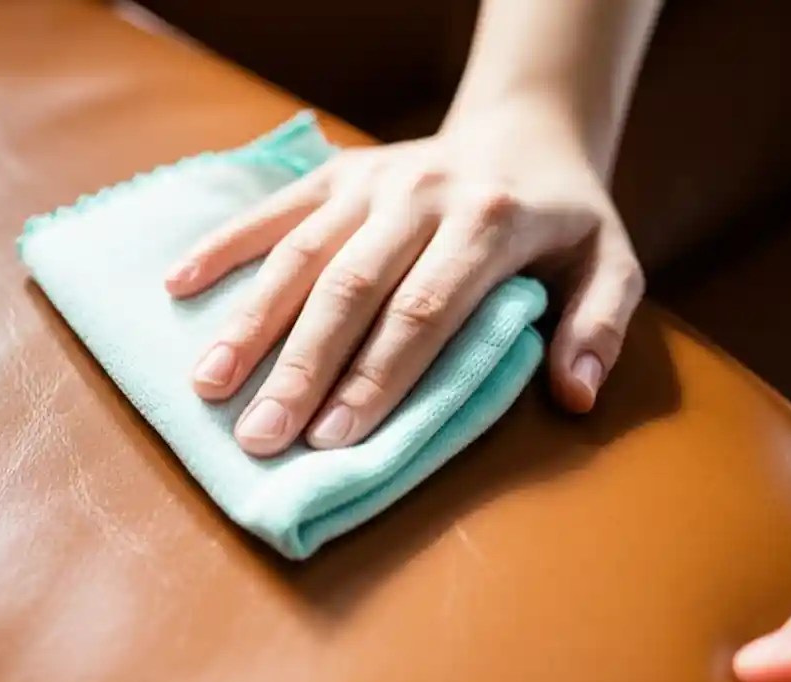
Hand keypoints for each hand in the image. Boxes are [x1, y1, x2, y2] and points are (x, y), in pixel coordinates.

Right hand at [165, 101, 643, 456]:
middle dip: (301, 367)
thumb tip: (575, 396)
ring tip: (207, 384)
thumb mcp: (613, 263)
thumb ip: (599, 326)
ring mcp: (371, 181)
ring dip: (250, 321)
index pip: (425, 311)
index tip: (333, 439)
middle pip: (351, 288)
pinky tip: (177, 286)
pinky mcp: (336, 173)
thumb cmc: (562, 218)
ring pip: (301, 254)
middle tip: (259, 436)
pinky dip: (223, 245)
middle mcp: (422, 197)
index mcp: (490, 224)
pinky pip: (272, 208)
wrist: (523, 132)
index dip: (377, 376)